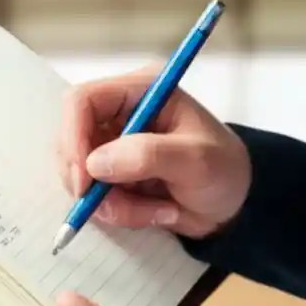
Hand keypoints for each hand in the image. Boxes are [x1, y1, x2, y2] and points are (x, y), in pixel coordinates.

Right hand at [58, 66, 251, 238]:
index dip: (73, 137)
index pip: (81, 101)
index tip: (84, 178)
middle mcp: (118, 115)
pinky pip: (92, 198)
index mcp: (139, 92)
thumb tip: (95, 164)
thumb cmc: (225, 171)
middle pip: (70, 141)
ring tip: (156, 210)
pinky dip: (119, 212)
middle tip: (113, 205)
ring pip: (78, 176)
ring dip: (112, 203)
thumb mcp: (197, 160)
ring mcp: (111, 147)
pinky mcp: (110, 175)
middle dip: (90, 180)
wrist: (235, 206)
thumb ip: (148, 156)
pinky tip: (154, 212)